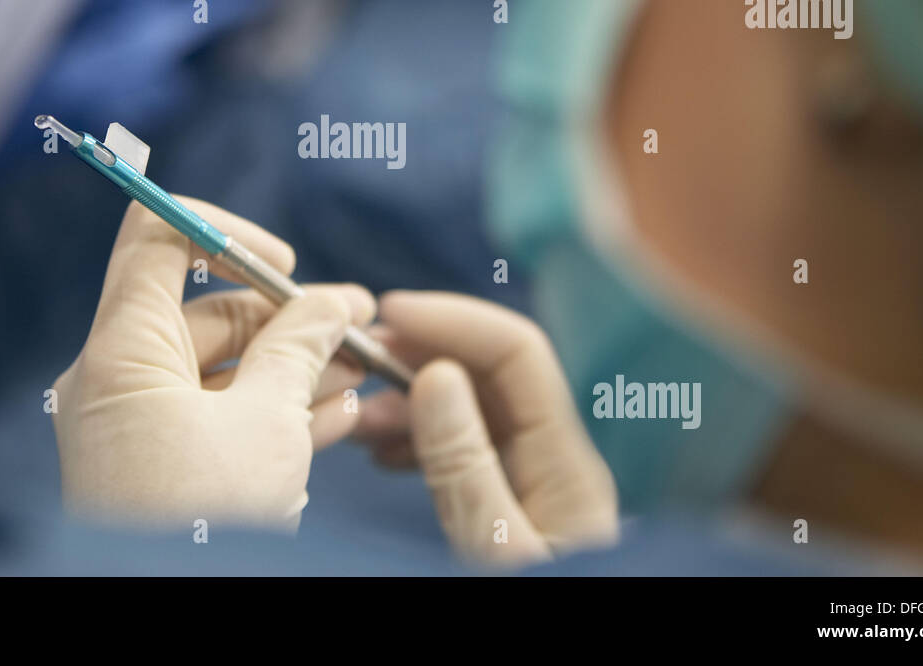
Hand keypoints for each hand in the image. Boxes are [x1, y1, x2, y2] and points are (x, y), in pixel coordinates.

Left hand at [52, 197, 373, 531]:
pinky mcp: (160, 468)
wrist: (157, 624)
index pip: (156, 240)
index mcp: (122, 351)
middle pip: (207, 311)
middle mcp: (119, 380)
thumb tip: (330, 303)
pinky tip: (337, 415)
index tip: (286, 261)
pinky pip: (216, 419)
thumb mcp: (266, 425)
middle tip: (357, 320)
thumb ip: (300, 349)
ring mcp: (138, 427)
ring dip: (294, 365)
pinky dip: (272, 411)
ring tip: (361, 366)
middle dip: (289, 315)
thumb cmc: (203, 520)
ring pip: (223, 371)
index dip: (226, 232)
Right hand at [354, 291, 617, 566]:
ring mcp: (535, 482)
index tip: (390, 313)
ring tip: (354, 416)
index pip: (518, 352)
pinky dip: (417, 438)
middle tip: (356, 362)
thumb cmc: (539, 609)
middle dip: (419, 357)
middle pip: (489, 374)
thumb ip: (465, 466)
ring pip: (469, 409)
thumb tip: (435, 374)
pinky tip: (380, 450)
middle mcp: (556, 460)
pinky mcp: (512, 506)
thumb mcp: (496, 547)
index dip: (454, 319)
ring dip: (408, 400)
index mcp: (568, 463)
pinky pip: (462, 448)